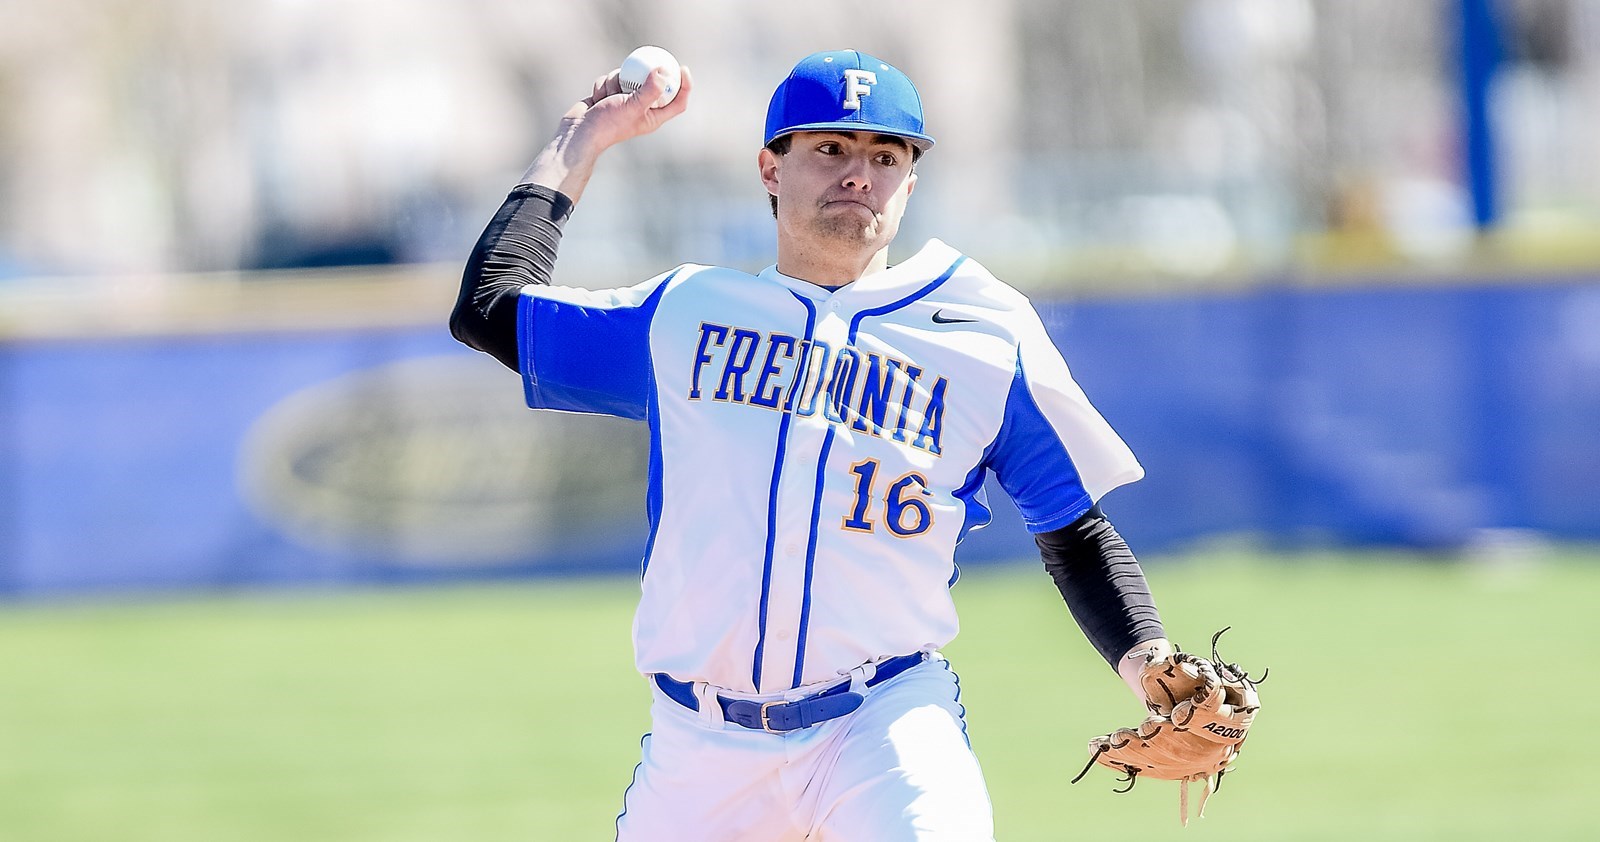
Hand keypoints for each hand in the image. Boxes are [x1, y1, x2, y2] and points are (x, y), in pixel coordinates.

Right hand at [569, 65, 692, 150]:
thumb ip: (650, 89)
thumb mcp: (633, 106)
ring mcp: (624, 101)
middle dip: (643, 75)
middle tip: (646, 63)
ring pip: (627, 77)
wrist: (580, 132)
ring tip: (608, 97)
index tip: (682, 68)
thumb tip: (663, 71)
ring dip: (616, 81)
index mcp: (654, 117)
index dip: (684, 85)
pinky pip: (610, 79)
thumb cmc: (609, 124)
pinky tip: (597, 97)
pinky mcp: (609, 95)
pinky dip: (603, 85)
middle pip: (652, 84)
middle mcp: (641, 108)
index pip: (677, 102)